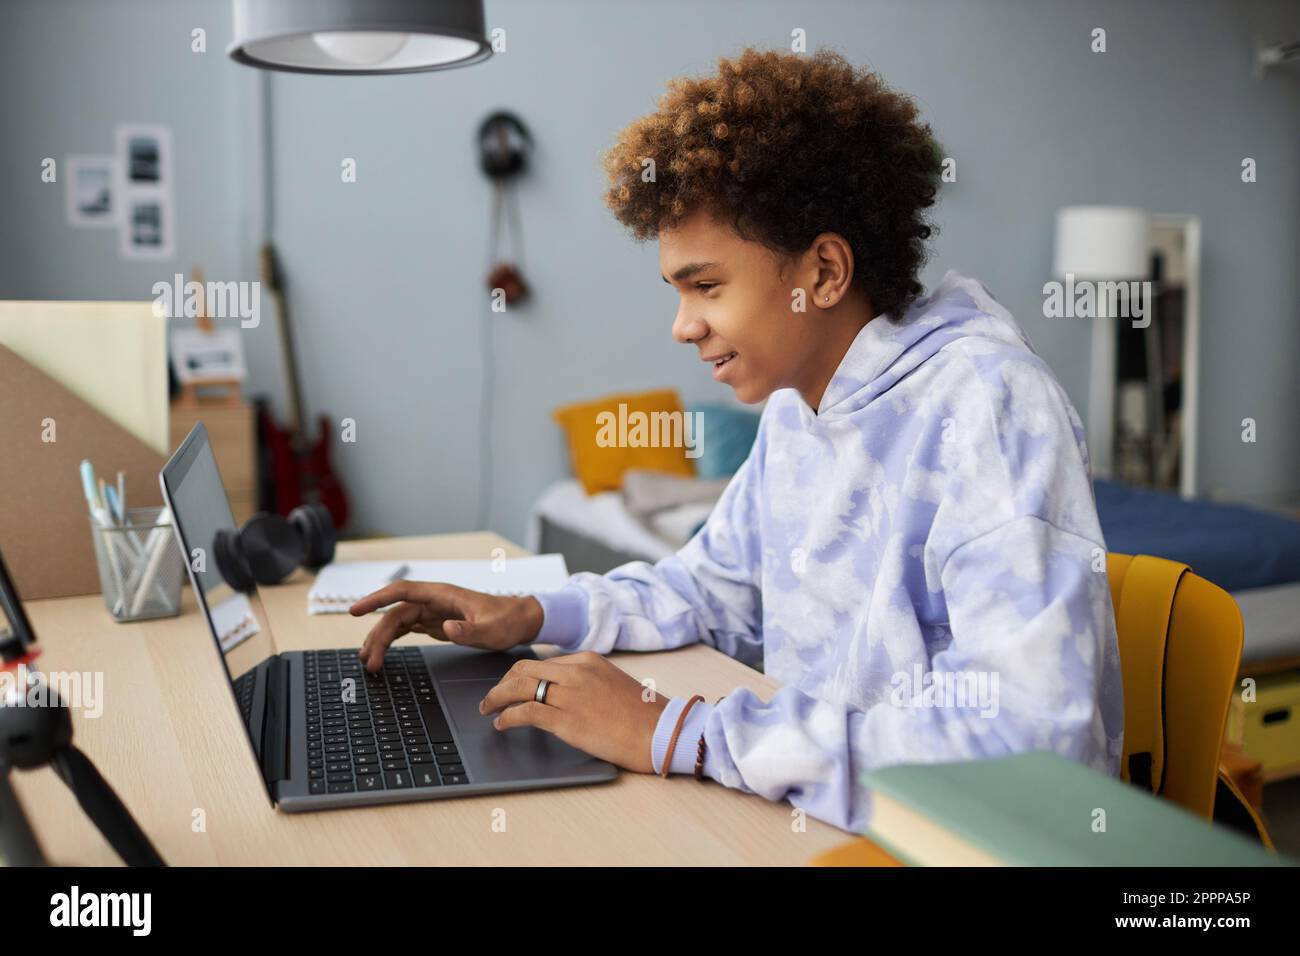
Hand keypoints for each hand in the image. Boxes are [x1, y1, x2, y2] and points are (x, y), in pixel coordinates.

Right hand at [349, 580, 542, 670]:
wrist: (520, 621)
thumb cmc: (507, 620)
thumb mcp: (492, 629)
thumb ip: (469, 630)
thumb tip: (444, 628)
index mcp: (442, 595)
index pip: (402, 592)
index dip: (376, 599)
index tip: (356, 610)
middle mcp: (433, 601)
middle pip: (395, 614)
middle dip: (378, 636)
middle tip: (369, 661)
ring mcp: (433, 612)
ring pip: (397, 622)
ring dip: (381, 640)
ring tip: (368, 661)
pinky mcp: (435, 624)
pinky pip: (406, 630)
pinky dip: (392, 641)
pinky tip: (382, 652)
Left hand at [479, 651, 670, 774]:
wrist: (660, 732)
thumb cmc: (642, 715)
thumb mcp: (613, 684)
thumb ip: (588, 682)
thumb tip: (564, 692)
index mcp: (588, 660)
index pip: (543, 662)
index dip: (521, 675)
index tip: (512, 685)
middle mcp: (576, 671)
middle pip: (524, 669)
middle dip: (503, 682)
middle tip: (492, 696)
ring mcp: (570, 694)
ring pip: (519, 687)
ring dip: (497, 698)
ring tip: (488, 708)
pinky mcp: (566, 719)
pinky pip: (526, 712)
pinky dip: (508, 716)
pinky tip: (502, 724)